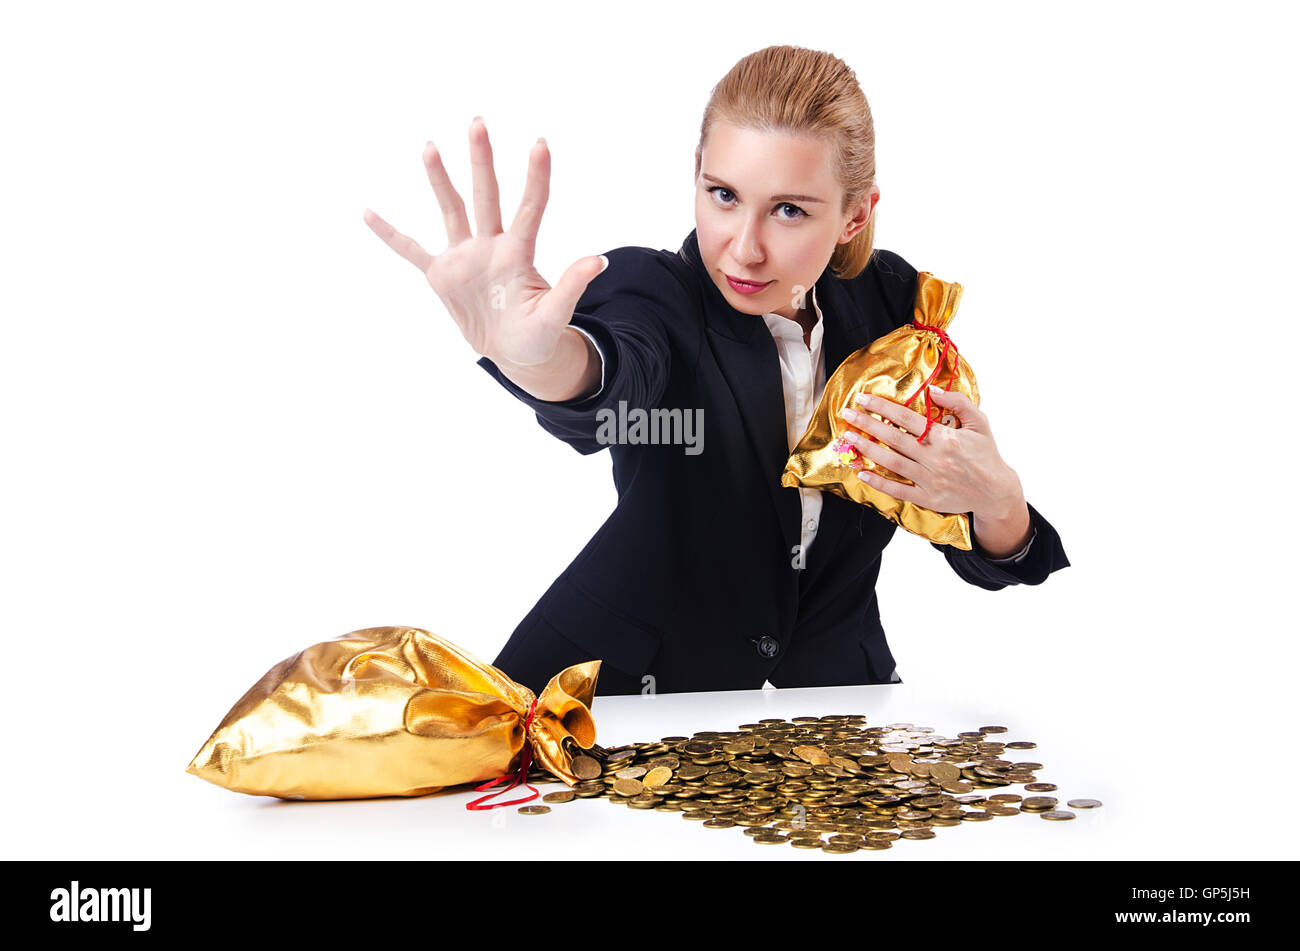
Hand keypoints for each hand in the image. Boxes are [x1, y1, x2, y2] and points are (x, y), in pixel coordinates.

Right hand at [362, 117, 606, 369]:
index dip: (536, 177)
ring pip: (451, 210)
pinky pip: (410, 251)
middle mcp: (490, 247)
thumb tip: (600, 260)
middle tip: (478, 121)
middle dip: (482, 160)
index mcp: (518, 254)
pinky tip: (368, 213)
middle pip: (486, 195)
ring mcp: (464, 258)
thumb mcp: (555, 316)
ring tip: (430, 146)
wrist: (516, 354)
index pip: (530, 207)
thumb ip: (572, 286)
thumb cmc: (538, 335)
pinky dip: (390, 235)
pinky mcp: (441, 276)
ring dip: (440, 179)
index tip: (540, 144)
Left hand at [837, 385, 1028, 540]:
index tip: (864, 399)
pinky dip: (879, 483)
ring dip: (867, 450)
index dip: (883, 407)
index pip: (906, 419)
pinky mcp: (927, 498)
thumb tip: (932, 390)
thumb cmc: (986, 455)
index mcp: (945, 438)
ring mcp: (929, 479)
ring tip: (849, 438)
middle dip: (867, 424)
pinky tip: (862, 473)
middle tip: (847, 414)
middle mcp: (934, 458)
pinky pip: (898, 490)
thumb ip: (957, 402)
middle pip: (893, 438)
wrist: (996, 492)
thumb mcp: (979, 423)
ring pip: (892, 462)